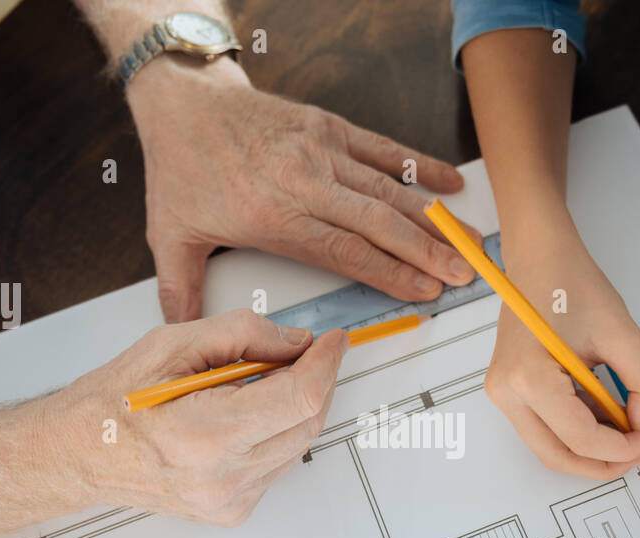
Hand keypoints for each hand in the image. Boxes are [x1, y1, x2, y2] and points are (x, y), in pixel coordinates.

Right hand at [51, 309, 347, 525]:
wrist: (79, 454)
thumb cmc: (114, 402)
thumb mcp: (172, 344)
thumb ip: (242, 335)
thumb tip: (295, 341)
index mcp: (207, 435)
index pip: (300, 398)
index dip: (325, 363)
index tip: (333, 341)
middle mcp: (223, 477)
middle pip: (308, 422)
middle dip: (315, 380)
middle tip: (301, 352)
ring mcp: (231, 501)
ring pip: (298, 444)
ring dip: (295, 407)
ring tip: (258, 383)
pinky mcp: (234, 511)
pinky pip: (278, 464)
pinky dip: (275, 433)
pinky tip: (243, 416)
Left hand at [125, 57, 478, 322]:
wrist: (184, 102)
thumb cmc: (183, 166)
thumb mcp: (171, 236)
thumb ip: (181, 292)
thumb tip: (182, 333)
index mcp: (275, 215)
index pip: (346, 253)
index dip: (390, 273)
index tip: (423, 290)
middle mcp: (305, 182)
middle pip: (379, 224)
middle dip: (427, 251)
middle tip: (462, 274)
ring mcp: (322, 151)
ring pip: (389, 190)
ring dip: (434, 218)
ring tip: (467, 242)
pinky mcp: (330, 128)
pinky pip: (385, 150)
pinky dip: (421, 168)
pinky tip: (450, 186)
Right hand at [485, 218, 639, 478]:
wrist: (540, 258)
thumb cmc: (571, 284)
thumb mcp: (622, 333)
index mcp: (529, 379)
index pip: (582, 439)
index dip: (623, 448)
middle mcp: (507, 393)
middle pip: (558, 457)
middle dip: (604, 463)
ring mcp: (503, 395)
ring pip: (550, 448)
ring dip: (591, 451)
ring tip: (628, 433)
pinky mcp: (509, 391)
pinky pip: (545, 429)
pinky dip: (578, 433)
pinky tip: (607, 419)